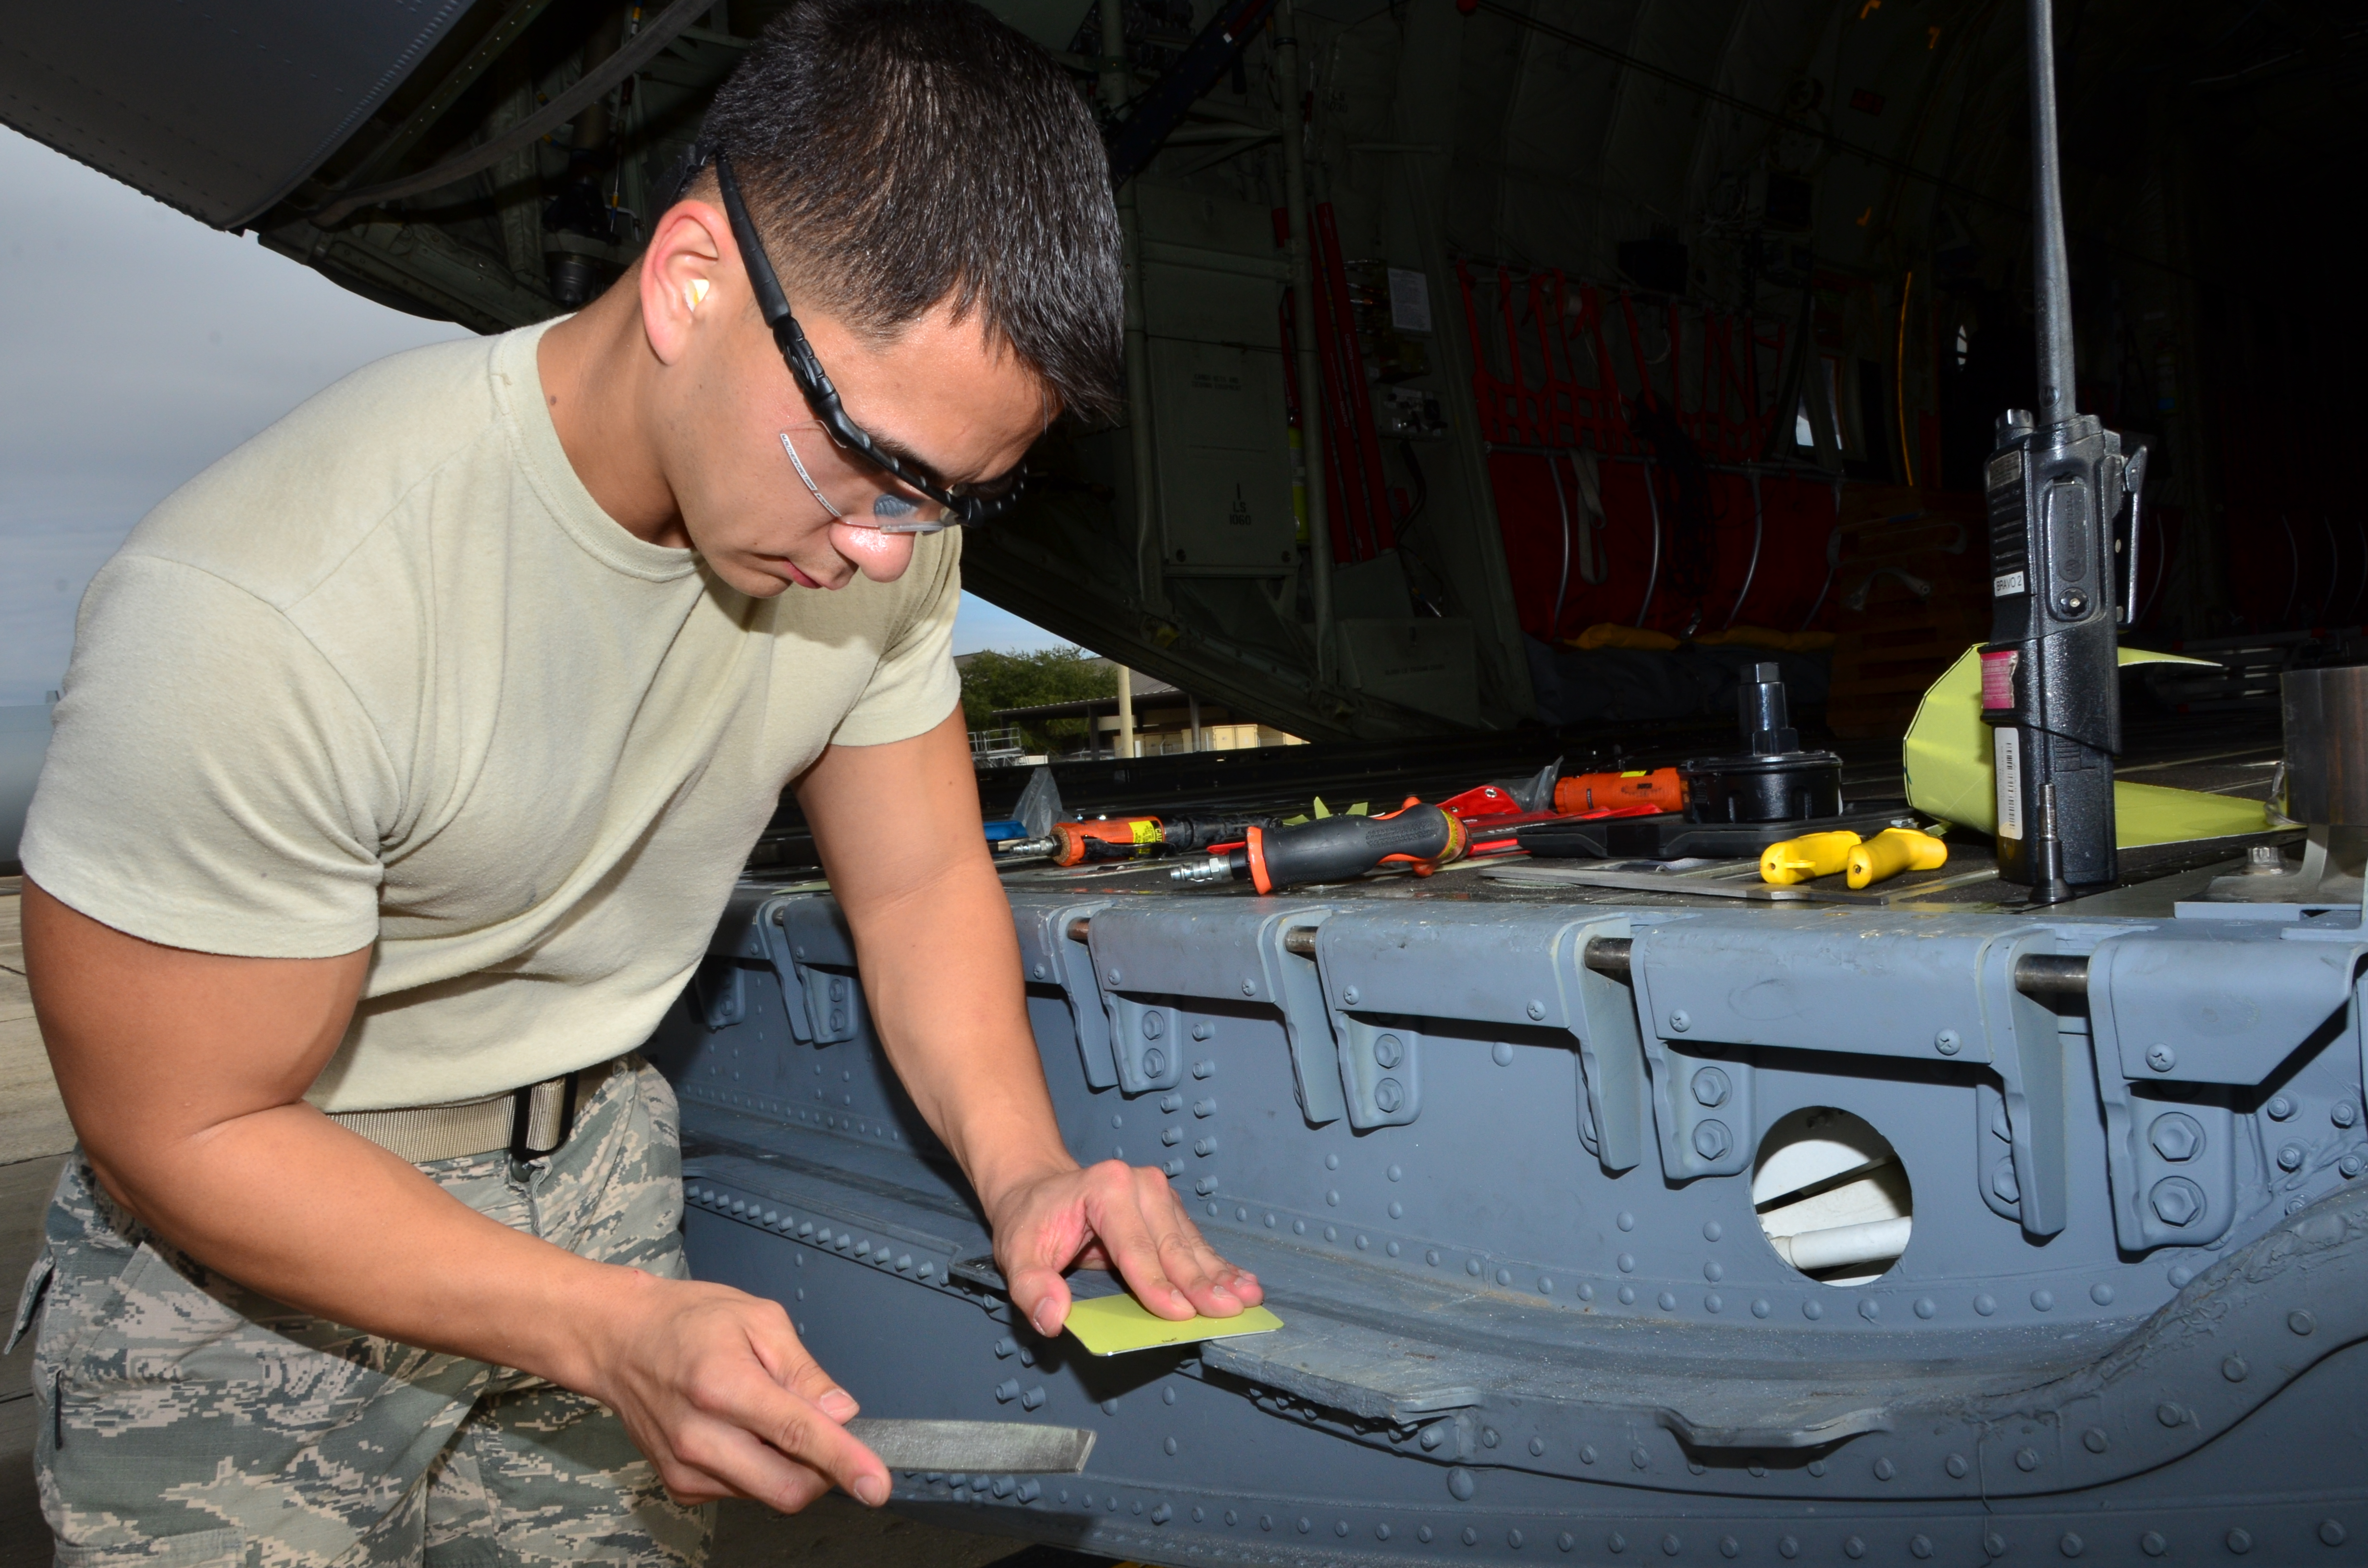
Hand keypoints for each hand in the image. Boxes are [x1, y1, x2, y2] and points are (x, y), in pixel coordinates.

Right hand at [581, 1271, 891, 1511]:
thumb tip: (842, 1412)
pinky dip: (760, 1468)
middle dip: (823, 1469)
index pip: (798, 1436)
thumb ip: (804, 1371)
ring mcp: (684, 1468)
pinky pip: (743, 1492)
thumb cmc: (688, 1321)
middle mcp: (699, 1437)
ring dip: (789, 1465)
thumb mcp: (759, 1319)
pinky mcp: (679, 1486)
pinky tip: (741, 1429)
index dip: (845, 1463)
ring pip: (768, 1493)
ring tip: (763, 1412)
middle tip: (822, 1428)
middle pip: (787, 1487)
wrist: (619, 1340)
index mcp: (722, 1385)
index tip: (876, 1486)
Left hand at [985, 1159, 1263, 1338]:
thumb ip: (1031, 1287)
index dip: (1156, 1284)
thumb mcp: (1016, 1255)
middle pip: (1172, 1244)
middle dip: (1201, 1281)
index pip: (1134, 1248)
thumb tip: (1053, 1318)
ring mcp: (1159, 1194)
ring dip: (1220, 1274)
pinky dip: (1217, 1266)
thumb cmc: (1030, 1222)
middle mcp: (1139, 1184)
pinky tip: (1242, 1282)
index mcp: (1105, 1189)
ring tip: (1248, 1298)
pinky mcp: (1169, 1209)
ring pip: (1191, 1244)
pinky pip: (1195, 1242)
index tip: (1180, 1313)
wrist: (1038, 1189)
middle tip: (1228, 1310)